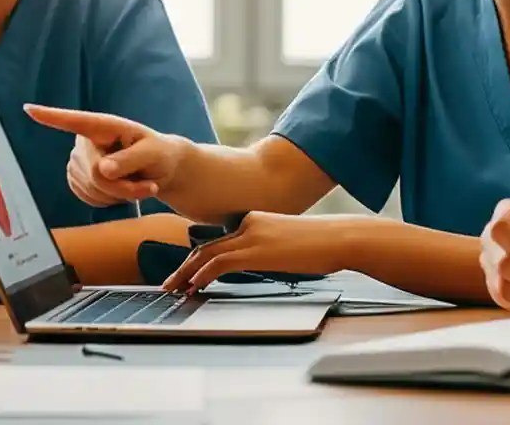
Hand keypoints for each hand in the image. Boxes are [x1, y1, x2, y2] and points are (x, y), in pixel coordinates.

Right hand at [24, 105, 187, 207]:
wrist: (159, 170)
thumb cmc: (159, 154)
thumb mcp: (154, 154)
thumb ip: (131, 159)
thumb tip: (102, 169)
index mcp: (104, 126)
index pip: (76, 121)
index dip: (52, 117)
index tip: (29, 109)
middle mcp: (85, 142)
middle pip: (94, 173)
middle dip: (123, 186)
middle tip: (149, 186)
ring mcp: (78, 162)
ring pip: (92, 189)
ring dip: (120, 195)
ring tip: (140, 185)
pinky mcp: (77, 180)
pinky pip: (88, 198)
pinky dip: (109, 201)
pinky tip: (122, 192)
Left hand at [163, 212, 349, 293]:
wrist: (339, 237)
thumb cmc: (322, 243)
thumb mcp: (289, 242)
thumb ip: (269, 248)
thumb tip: (263, 262)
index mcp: (255, 220)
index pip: (219, 240)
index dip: (199, 258)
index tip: (188, 273)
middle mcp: (248, 224)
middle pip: (206, 246)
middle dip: (184, 266)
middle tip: (170, 283)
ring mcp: (251, 236)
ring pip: (207, 254)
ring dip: (186, 273)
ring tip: (173, 290)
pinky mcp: (256, 250)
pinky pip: (219, 263)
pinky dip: (203, 274)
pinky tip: (194, 287)